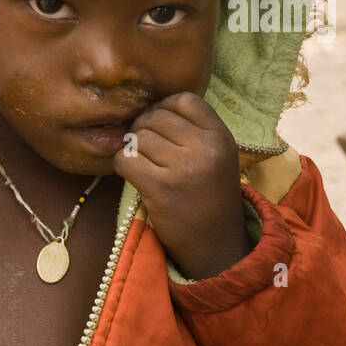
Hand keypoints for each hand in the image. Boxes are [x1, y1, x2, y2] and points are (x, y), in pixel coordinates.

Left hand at [113, 93, 250, 280]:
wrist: (216, 246)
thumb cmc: (211, 197)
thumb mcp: (218, 156)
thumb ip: (194, 131)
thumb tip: (149, 110)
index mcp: (221, 136)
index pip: (184, 99)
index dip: (165, 108)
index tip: (161, 126)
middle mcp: (206, 148)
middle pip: (156, 117)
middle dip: (144, 130)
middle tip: (147, 150)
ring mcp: (184, 167)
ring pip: (139, 138)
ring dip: (134, 150)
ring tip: (144, 166)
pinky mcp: (161, 188)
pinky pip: (126, 159)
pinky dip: (123, 165)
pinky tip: (134, 175)